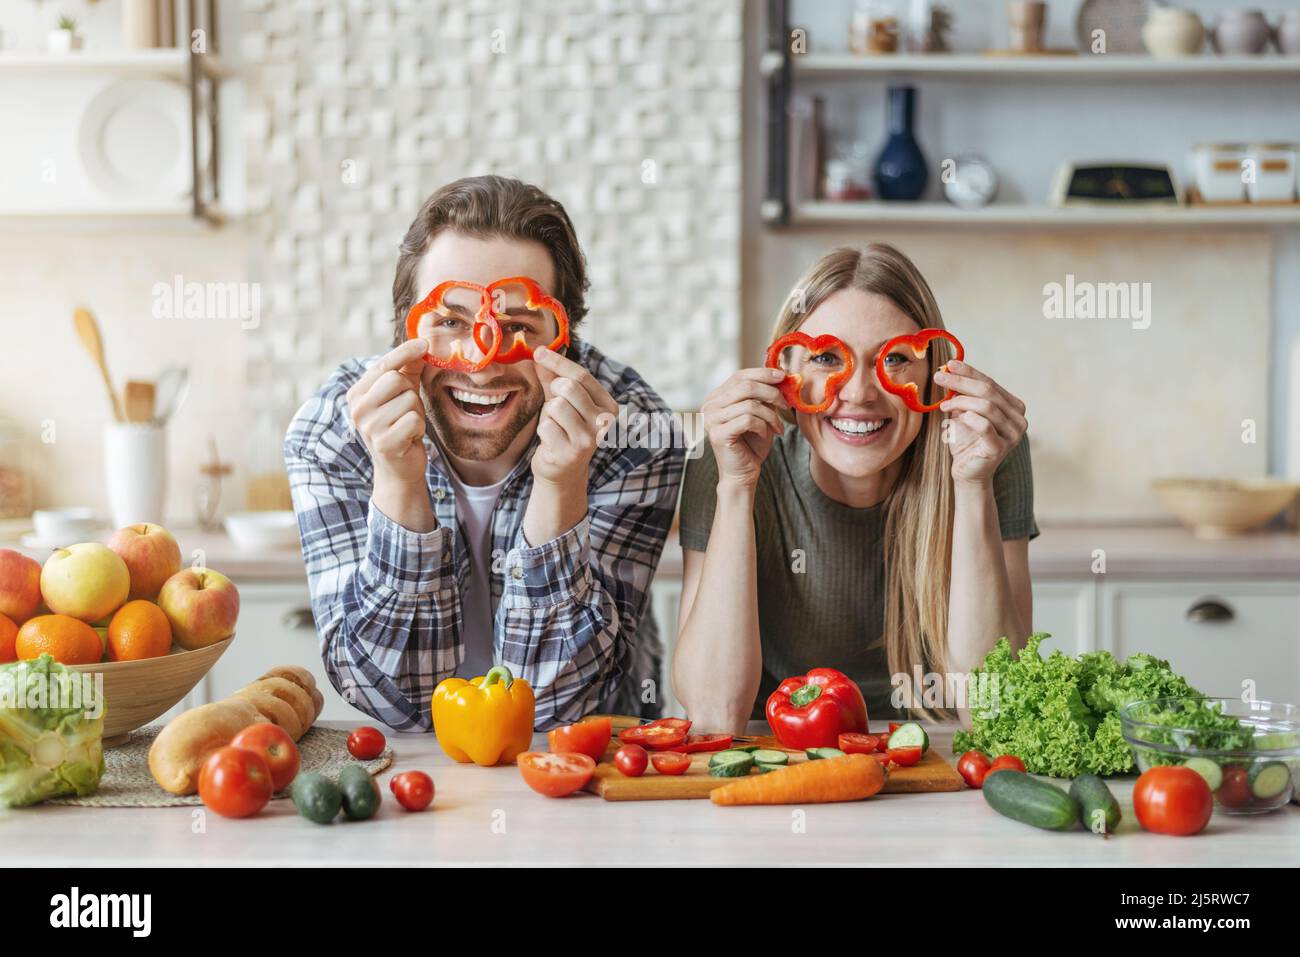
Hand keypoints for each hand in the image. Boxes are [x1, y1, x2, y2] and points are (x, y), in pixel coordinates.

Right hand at [346, 338, 430, 486]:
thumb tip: (423, 343)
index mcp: (357, 393)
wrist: (399, 466)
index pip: (383, 364)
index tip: (424, 343)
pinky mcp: (384, 443)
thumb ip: (408, 368)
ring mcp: (369, 427)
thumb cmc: (400, 424)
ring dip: (416, 413)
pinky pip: (414, 420)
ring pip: (409, 400)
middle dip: (410, 393)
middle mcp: (358, 408)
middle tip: (406, 410)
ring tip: (406, 425)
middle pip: (396, 380)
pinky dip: (418, 428)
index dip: (405, 352)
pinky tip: (409, 437)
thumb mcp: (402, 393)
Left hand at [530, 346, 618, 487]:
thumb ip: (552, 378)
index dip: (557, 361)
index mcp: (608, 406)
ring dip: (548, 414)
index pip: (582, 375)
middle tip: (554, 403)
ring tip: (555, 425)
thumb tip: (540, 354)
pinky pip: (546, 427)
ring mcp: (590, 439)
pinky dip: (543, 430)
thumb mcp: (561, 401)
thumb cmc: (563, 430)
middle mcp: (604, 422)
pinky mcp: (571, 453)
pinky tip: (551, 440)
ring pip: (556, 406)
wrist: (563, 472)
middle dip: (554, 390)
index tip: (538, 351)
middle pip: (569, 387)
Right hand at [700, 368, 787, 488]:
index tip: (783, 376)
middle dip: (771, 393)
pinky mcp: (718, 433)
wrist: (744, 473)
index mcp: (716, 397)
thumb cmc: (753, 443)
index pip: (739, 376)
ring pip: (749, 404)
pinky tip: (765, 435)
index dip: (762, 373)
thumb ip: (764, 394)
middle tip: (785, 405)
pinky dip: (763, 426)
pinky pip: (748, 420)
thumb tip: (780, 371)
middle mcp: (709, 406)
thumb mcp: (761, 413)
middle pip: (745, 386)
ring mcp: (711, 419)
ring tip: (778, 426)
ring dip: (770, 415)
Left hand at [936, 359, 1027, 485]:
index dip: (969, 372)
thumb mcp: (964, 413)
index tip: (949, 364)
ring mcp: (1013, 434)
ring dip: (960, 401)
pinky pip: (985, 427)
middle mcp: (1018, 419)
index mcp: (1013, 406)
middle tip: (939, 376)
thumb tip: (949, 371)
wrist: (967, 473)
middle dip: (961, 382)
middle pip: (988, 391)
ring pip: (986, 406)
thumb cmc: (966, 441)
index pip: (990, 382)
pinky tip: (956, 416)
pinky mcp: (1000, 448)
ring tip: (943, 404)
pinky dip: (969, 418)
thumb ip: (963, 395)